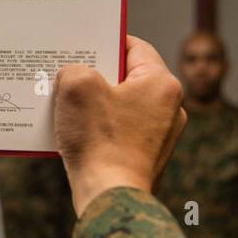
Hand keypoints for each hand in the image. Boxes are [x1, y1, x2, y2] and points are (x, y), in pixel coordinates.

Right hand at [54, 34, 186, 215]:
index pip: (135, 47)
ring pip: (123, 106)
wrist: (110, 196)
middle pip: (128, 78)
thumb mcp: (75, 86)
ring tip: (67, 106)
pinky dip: (100, 128)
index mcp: (161, 83)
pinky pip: (121, 131)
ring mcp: (161, 136)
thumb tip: (73, 76)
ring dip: (95, 104)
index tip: (83, 43)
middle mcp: (170, 108)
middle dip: (96, 75)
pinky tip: (76, 133)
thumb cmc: (99, 140)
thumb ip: (73, 68)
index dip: (106, 41)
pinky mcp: (147, 157)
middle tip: (68, 74)